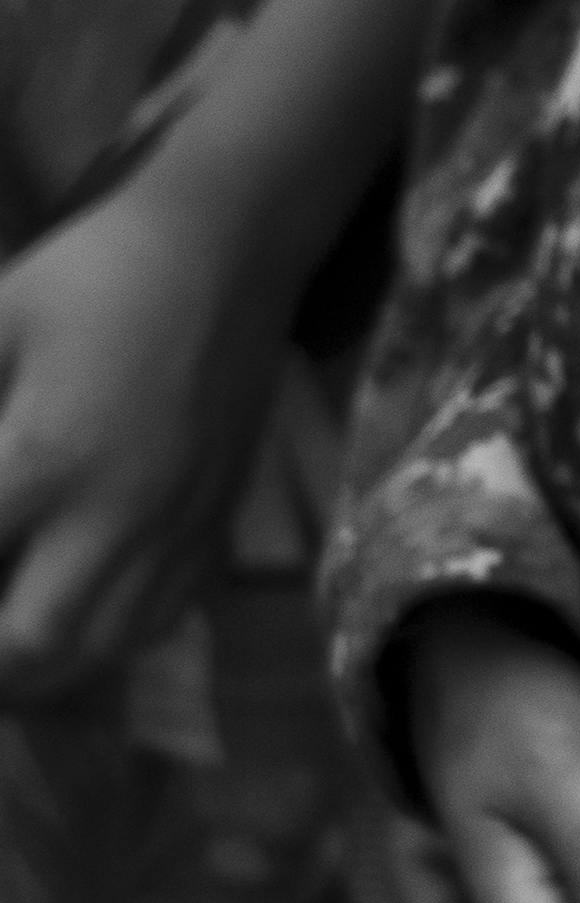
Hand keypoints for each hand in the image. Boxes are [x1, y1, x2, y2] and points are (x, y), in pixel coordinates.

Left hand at [0, 166, 299, 695]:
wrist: (232, 237)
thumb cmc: (92, 271)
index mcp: (45, 457)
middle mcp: (119, 509)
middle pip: (28, 642)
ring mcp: (179, 519)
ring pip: (102, 646)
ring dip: (33, 666)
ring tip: (0, 640)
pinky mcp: (219, 514)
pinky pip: (164, 614)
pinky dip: (106, 640)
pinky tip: (70, 614)